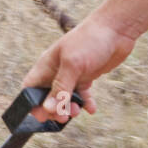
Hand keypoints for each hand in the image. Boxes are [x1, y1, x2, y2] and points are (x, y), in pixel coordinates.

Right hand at [19, 12, 137, 123]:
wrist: (117, 28)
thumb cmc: (90, 40)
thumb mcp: (72, 64)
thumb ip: (60, 87)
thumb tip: (48, 108)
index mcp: (46, 65)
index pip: (30, 88)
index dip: (32, 103)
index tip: (41, 115)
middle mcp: (56, 71)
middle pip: (47, 97)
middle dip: (53, 109)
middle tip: (62, 118)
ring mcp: (72, 74)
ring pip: (65, 98)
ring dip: (69, 108)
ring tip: (76, 112)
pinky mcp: (86, 76)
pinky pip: (82, 94)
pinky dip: (85, 103)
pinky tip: (91, 109)